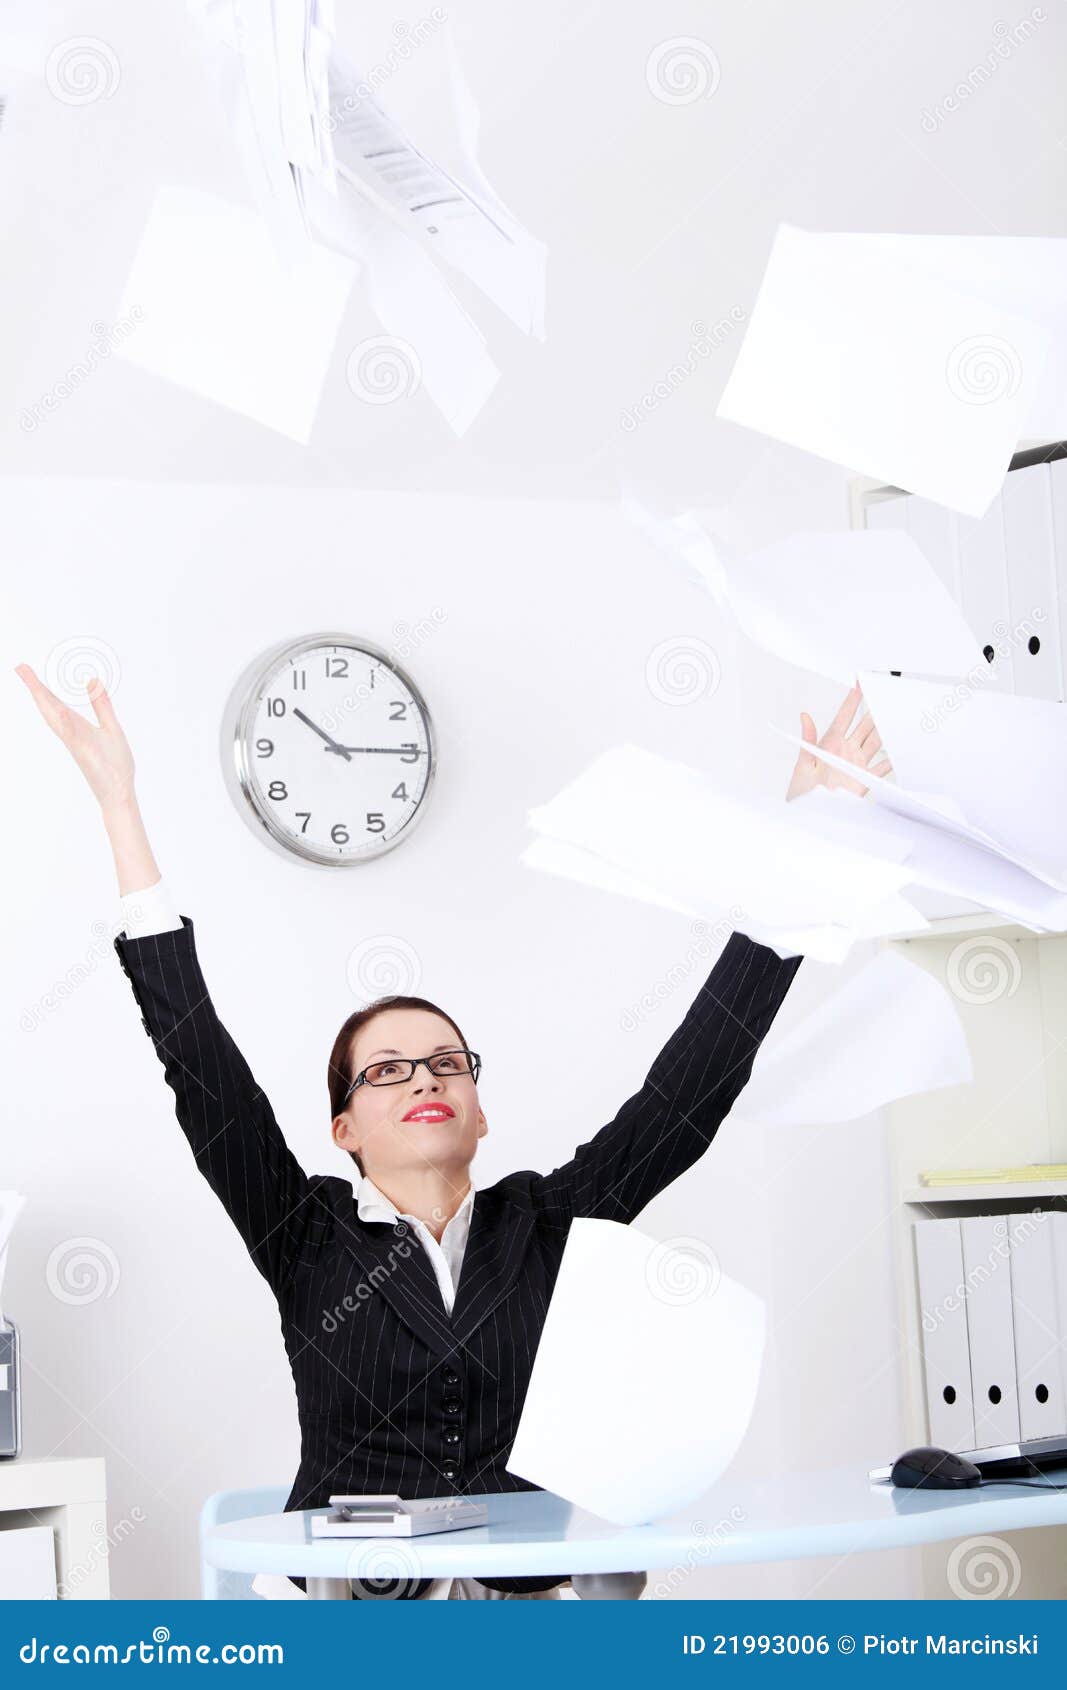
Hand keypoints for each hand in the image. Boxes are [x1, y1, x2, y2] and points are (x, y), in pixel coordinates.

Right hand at [15, 663, 135, 811]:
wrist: (120, 793)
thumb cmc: (115, 765)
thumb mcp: (110, 726)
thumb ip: (101, 705)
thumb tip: (93, 681)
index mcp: (77, 726)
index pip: (55, 703)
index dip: (42, 686)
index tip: (26, 670)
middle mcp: (72, 733)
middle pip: (49, 708)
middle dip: (35, 688)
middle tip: (20, 667)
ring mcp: (76, 743)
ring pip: (56, 719)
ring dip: (43, 700)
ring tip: (30, 678)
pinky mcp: (86, 753)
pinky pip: (73, 736)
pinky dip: (65, 723)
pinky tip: (58, 709)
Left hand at [785, 680, 891, 801]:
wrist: (809, 818)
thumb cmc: (801, 792)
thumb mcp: (803, 765)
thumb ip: (807, 740)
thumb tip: (804, 717)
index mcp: (829, 745)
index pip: (843, 718)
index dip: (851, 702)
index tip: (859, 685)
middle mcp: (845, 752)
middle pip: (864, 726)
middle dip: (874, 711)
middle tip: (884, 696)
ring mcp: (856, 764)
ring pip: (875, 741)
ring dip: (885, 730)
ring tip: (895, 716)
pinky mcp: (865, 779)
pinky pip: (882, 765)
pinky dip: (892, 758)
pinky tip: (899, 749)